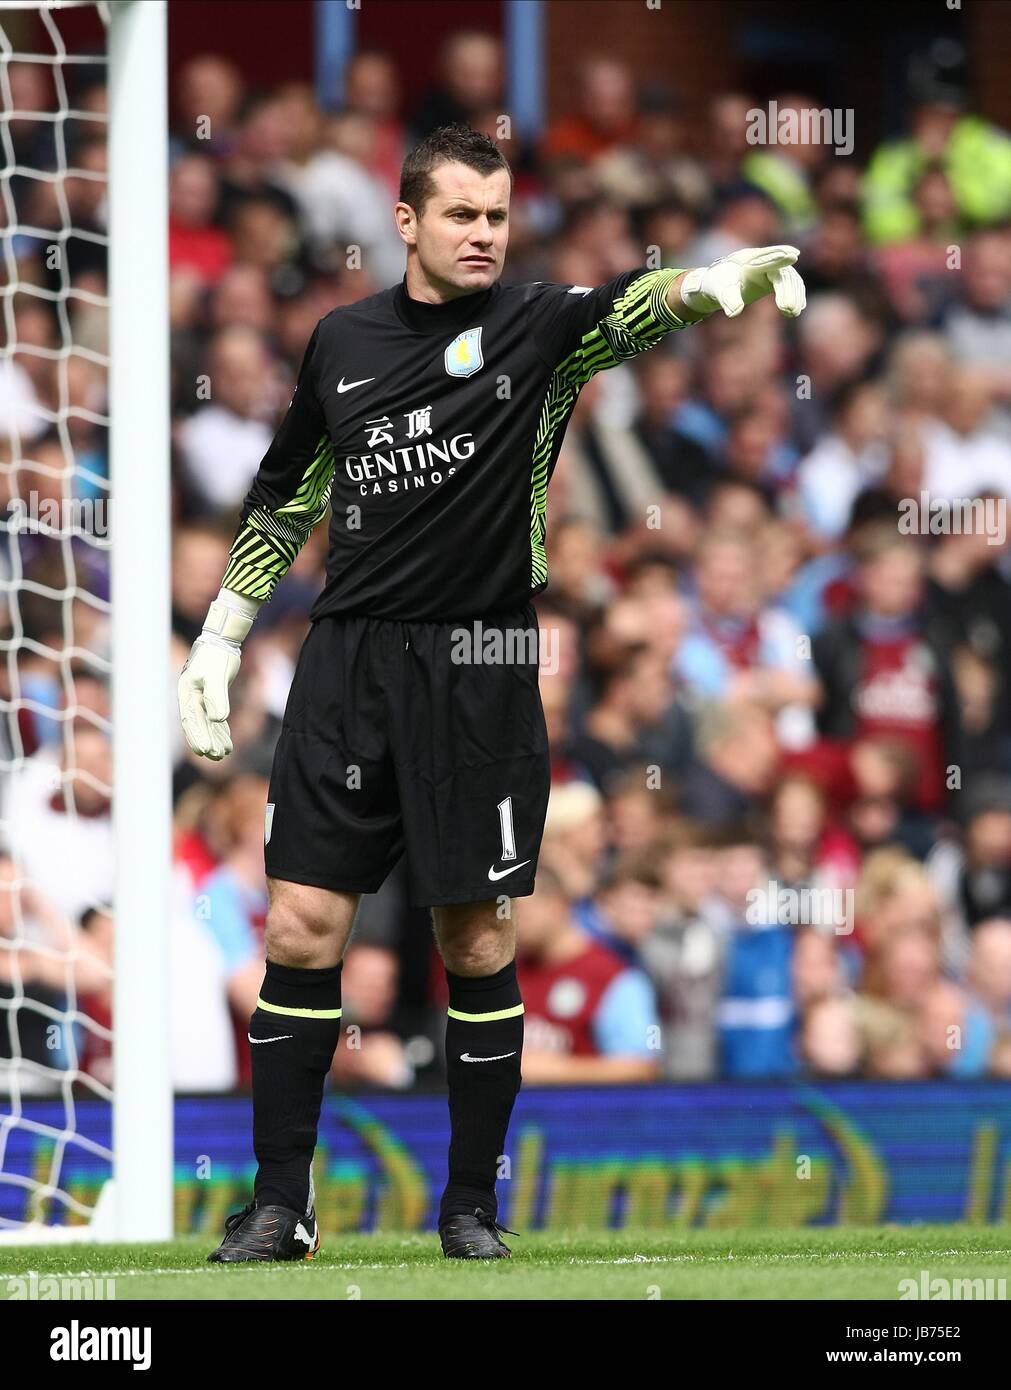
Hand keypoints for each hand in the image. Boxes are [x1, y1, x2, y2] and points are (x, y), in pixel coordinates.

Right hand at [178, 637, 239, 760]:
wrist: (221, 641)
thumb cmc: (217, 656)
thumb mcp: (216, 675)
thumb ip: (216, 697)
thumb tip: (217, 719)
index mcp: (187, 693)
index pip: (191, 719)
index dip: (197, 736)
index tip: (204, 751)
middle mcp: (191, 698)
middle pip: (198, 724)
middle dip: (206, 741)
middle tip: (216, 756)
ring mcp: (200, 698)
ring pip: (207, 723)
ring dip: (215, 738)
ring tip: (224, 753)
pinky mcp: (211, 697)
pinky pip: (214, 718)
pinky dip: (221, 730)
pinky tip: (227, 741)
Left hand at [680, 245, 806, 319]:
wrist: (719, 284)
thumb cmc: (718, 285)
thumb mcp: (720, 291)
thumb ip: (728, 299)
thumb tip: (734, 312)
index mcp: (748, 259)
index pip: (766, 257)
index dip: (777, 258)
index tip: (793, 255)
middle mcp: (763, 261)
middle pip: (782, 273)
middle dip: (788, 290)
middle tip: (788, 310)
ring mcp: (771, 269)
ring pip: (789, 279)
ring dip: (794, 296)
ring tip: (793, 313)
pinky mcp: (774, 278)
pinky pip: (790, 285)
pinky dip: (795, 295)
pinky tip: (799, 308)